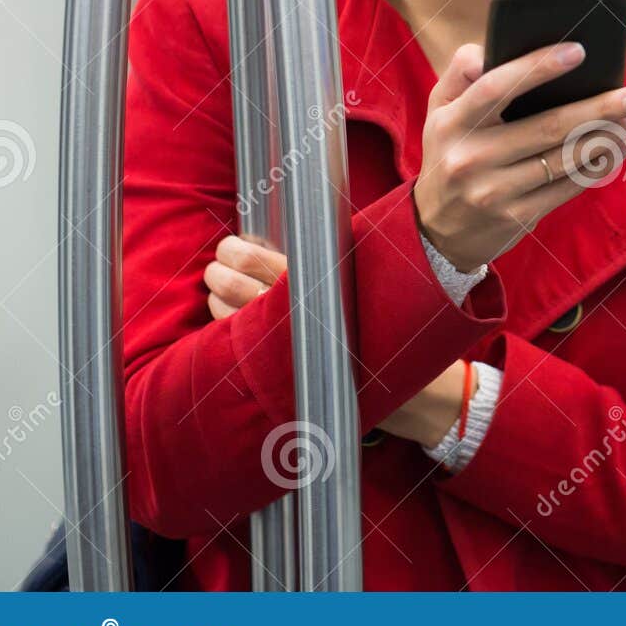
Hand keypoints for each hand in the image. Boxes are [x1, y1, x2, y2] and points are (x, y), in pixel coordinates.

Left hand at [204, 234, 464, 448]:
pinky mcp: (283, 370)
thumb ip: (330, 266)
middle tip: (217, 268)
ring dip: (216, 299)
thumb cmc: (385, 323)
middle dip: (219, 274)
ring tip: (216, 290)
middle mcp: (300, 312)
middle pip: (237, 286)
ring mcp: (288, 344)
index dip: (237, 253)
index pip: (260, 261)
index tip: (230, 247)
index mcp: (320, 283)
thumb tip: (295, 242)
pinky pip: (239, 345)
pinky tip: (227, 319)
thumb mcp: (363, 286)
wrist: (408, 382)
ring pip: (231, 315)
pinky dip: (225, 328)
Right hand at [413, 41, 625, 273]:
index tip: (579, 51)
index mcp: (454, 122)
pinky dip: (597, 166)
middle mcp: (471, 157)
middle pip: (547, 126)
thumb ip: (461, 73)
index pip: (496, 87)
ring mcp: (494, 191)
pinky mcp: (517, 216)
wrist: (437, 230)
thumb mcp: (440, 111)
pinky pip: (566, 187)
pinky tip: (618, 147)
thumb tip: (488, 48)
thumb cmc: (450, 152)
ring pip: (564, 158)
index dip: (538, 67)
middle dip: (600, 108)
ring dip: (608, 137)